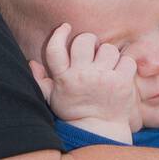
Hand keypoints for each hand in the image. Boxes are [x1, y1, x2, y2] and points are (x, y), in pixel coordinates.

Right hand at [29, 23, 138, 141]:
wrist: (99, 131)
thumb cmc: (75, 112)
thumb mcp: (53, 98)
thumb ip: (41, 81)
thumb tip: (32, 63)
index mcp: (64, 78)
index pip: (55, 49)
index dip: (59, 34)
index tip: (65, 28)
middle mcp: (82, 76)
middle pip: (84, 40)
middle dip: (89, 42)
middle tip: (92, 51)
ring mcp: (104, 79)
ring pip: (108, 49)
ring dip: (108, 54)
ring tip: (106, 66)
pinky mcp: (122, 83)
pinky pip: (126, 60)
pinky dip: (124, 65)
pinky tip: (120, 73)